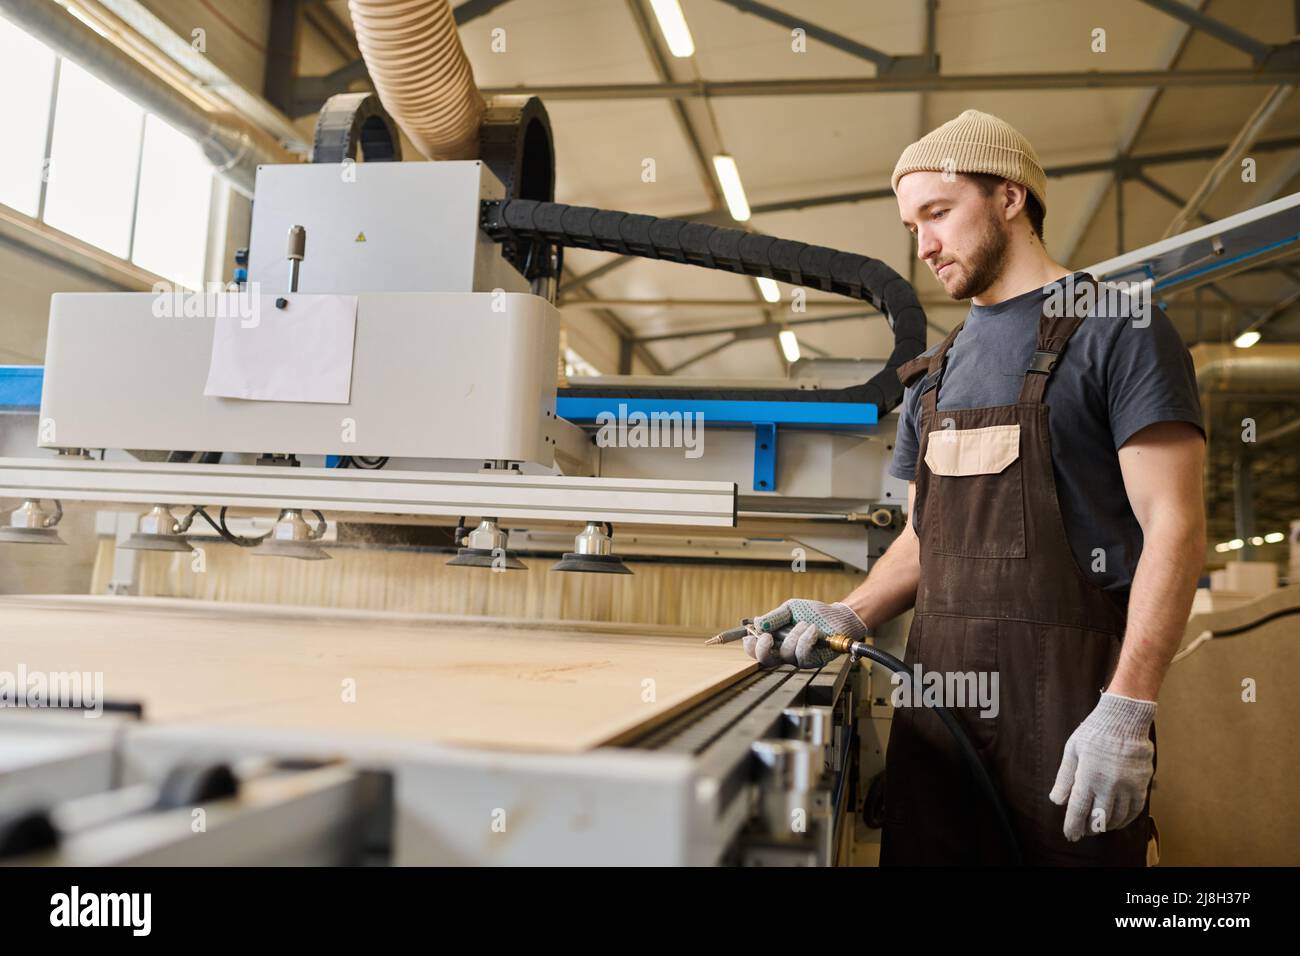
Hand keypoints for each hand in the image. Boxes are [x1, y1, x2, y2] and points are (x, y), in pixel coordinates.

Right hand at [742, 599, 866, 668]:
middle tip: (767, 636)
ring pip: (786, 654)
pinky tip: (813, 629)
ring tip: (804, 623)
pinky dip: (806, 639)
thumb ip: (774, 617)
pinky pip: (803, 654)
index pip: (757, 650)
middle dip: (762, 649)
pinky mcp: (813, 661)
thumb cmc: (813, 613)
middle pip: (766, 660)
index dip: (751, 646)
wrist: (837, 616)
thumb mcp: (790, 609)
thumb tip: (756, 623)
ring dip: (793, 636)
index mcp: (776, 640)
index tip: (750, 635)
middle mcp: (785, 653)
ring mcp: (799, 659)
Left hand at [1049, 692, 1155, 840]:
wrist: (1124, 719)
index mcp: (1088, 776)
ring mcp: (1128, 785)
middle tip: (1083, 830)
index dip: (1073, 826)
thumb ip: (1065, 778)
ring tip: (1099, 825)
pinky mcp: (1142, 784)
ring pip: (1117, 817)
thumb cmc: (1094, 732)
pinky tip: (1118, 820)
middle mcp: (1109, 784)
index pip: (1079, 810)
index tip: (1070, 835)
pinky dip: (1125, 819)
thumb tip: (1057, 801)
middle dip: (1089, 828)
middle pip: (1099, 818)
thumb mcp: (1072, 751)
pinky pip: (1135, 810)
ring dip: (1107, 825)